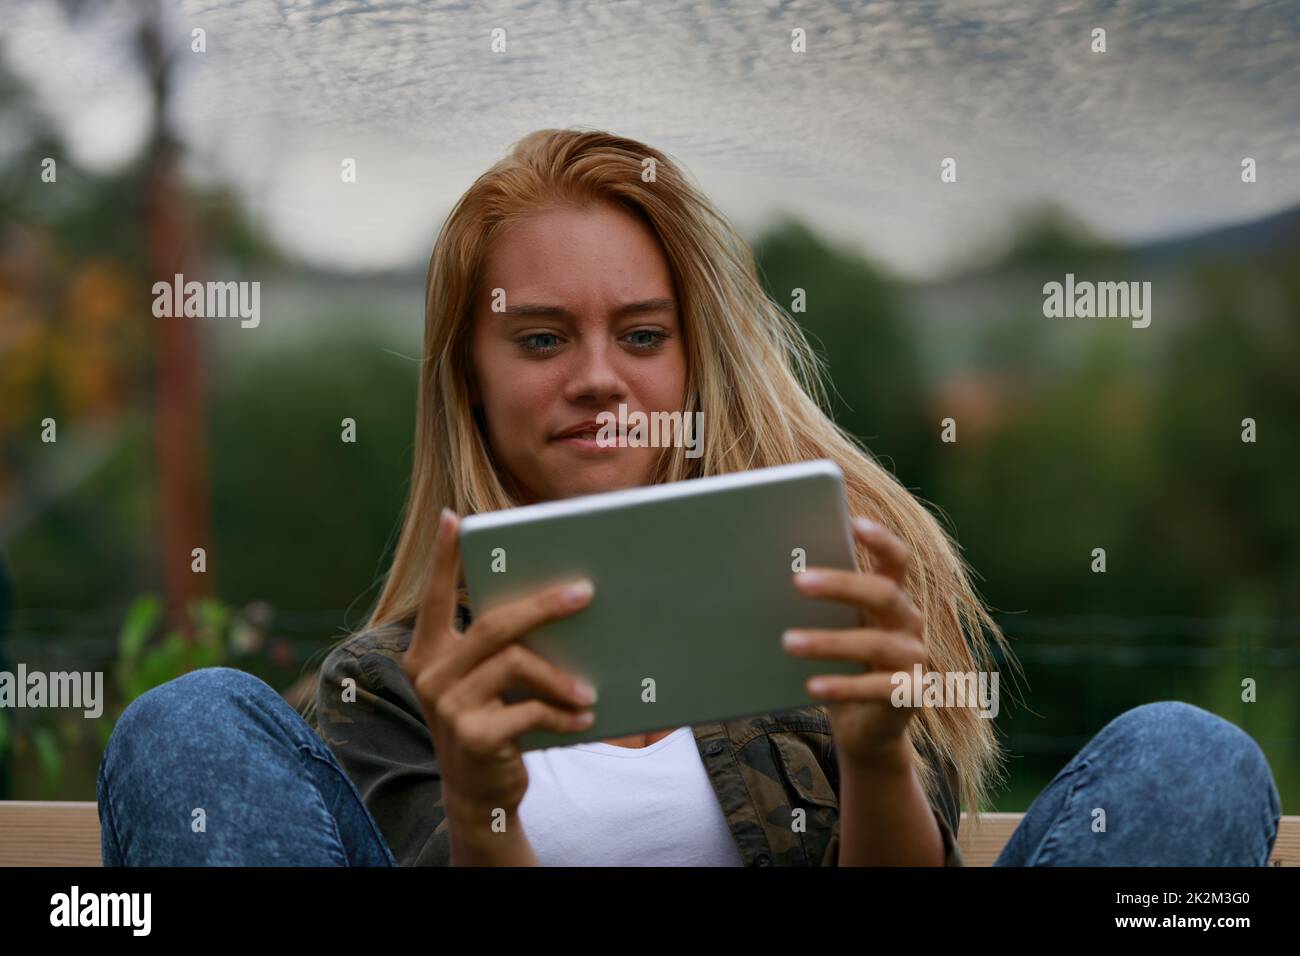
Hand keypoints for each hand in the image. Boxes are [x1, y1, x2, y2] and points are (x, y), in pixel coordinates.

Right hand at [402, 508, 598, 847]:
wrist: (480, 796)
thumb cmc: (493, 723)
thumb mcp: (486, 683)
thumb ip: (501, 649)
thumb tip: (559, 601)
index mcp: (429, 652)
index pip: (434, 596)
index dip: (444, 557)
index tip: (453, 518)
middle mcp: (430, 674)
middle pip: (493, 625)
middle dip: (543, 605)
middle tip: (584, 593)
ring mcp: (447, 706)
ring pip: (515, 665)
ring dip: (560, 677)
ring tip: (589, 690)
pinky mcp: (472, 737)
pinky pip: (527, 712)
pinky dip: (561, 715)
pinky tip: (583, 720)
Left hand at [783, 517, 925, 770]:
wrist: (866, 726)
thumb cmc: (842, 663)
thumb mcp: (833, 627)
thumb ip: (817, 602)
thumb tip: (765, 571)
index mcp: (893, 597)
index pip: (896, 560)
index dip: (881, 539)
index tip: (853, 522)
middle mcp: (909, 623)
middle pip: (884, 593)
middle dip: (840, 584)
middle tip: (796, 581)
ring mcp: (914, 660)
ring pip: (874, 643)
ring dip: (828, 641)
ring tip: (787, 641)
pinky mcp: (909, 696)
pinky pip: (875, 689)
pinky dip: (841, 685)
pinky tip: (811, 685)